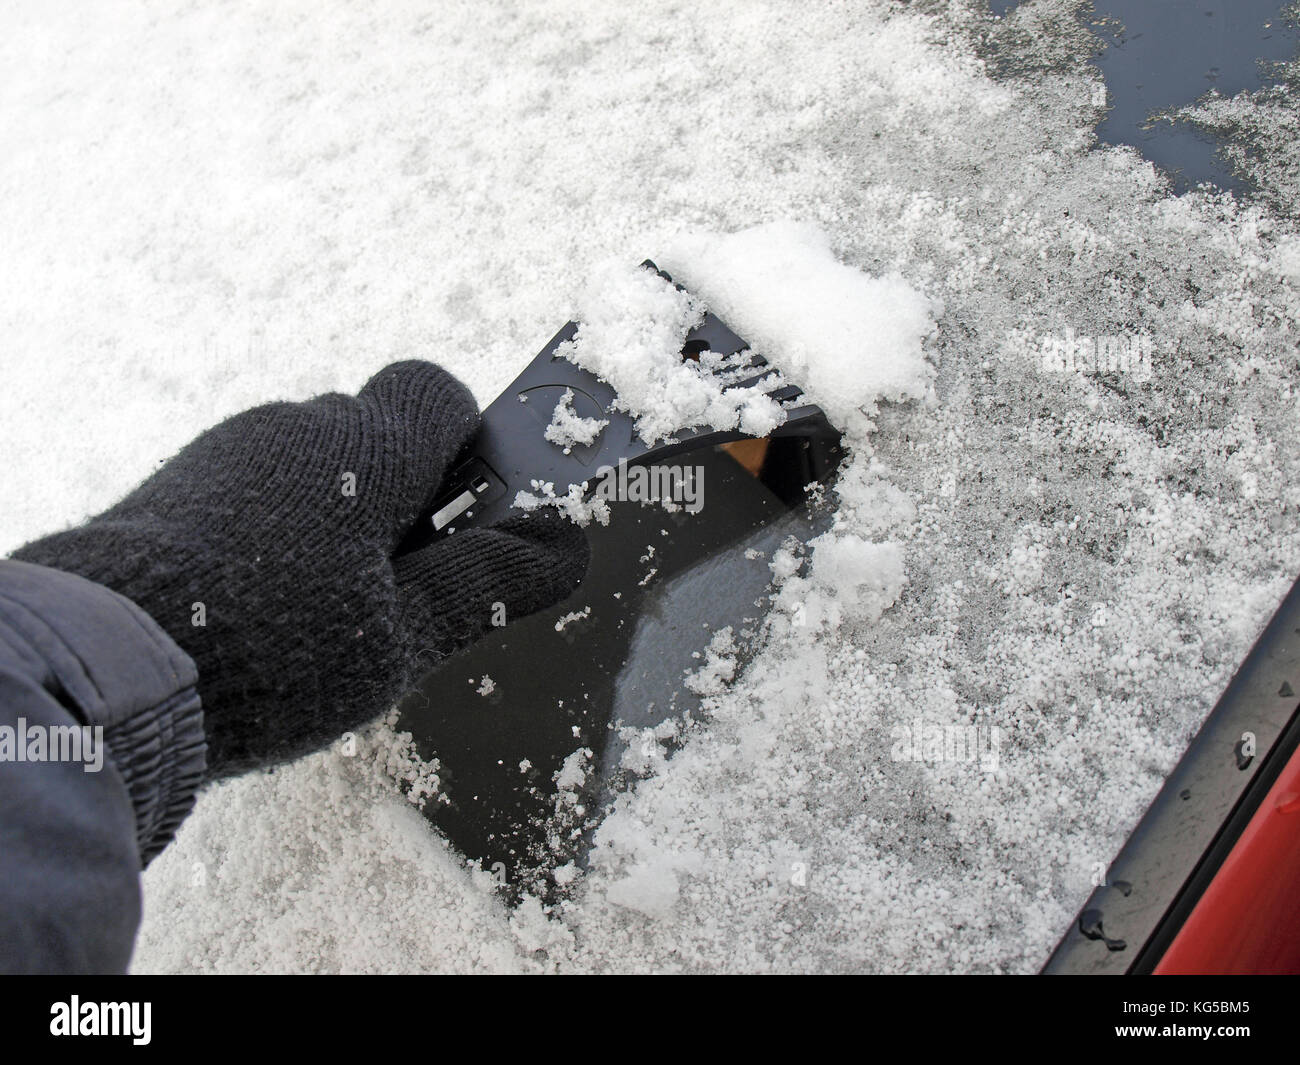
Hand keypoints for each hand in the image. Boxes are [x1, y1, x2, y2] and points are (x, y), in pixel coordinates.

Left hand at [13, 361, 588, 777]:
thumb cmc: (276, 650)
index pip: (439, 393)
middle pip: (375, 433)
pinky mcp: (178, 486)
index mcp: (364, 449)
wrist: (102, 670)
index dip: (467, 446)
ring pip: (314, 468)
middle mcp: (294, 428)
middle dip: (399, 497)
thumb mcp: (405, 635)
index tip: (462, 519)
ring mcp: (227, 452)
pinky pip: (257, 489)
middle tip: (392, 590)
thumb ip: (490, 581)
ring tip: (317, 613)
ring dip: (336, 520)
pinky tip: (260, 608)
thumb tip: (571, 543)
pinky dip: (278, 532)